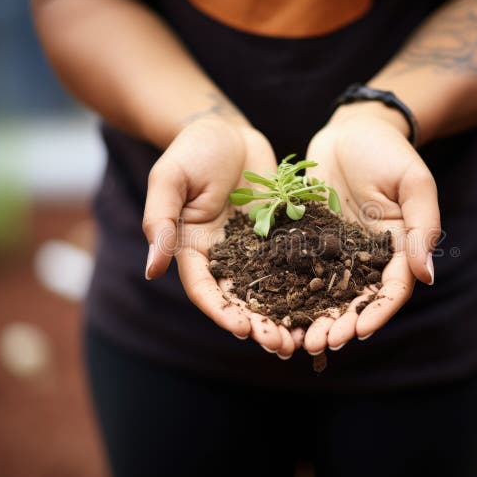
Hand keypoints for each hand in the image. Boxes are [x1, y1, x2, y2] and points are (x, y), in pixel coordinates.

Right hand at [142, 118, 299, 358]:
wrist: (226, 129)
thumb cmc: (191, 150)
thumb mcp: (169, 180)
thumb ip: (161, 221)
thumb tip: (151, 269)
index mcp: (193, 249)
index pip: (206, 290)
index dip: (223, 312)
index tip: (244, 330)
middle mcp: (224, 256)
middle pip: (241, 299)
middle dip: (260, 326)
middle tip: (282, 347)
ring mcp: (253, 247)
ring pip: (269, 290)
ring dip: (285, 316)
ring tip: (304, 338)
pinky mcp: (279, 235)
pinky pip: (293, 264)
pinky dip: (306, 286)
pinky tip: (325, 303)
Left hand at [302, 107, 440, 353]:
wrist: (354, 128)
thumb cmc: (390, 151)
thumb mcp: (415, 184)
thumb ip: (422, 229)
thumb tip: (427, 277)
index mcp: (398, 248)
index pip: (391, 290)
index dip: (376, 313)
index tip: (359, 332)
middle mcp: (367, 256)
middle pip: (355, 300)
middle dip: (339, 325)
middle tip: (317, 345)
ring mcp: (337, 250)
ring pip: (325, 293)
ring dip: (312, 318)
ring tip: (294, 339)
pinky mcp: (310, 239)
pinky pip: (299, 269)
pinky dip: (289, 292)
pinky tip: (272, 309)